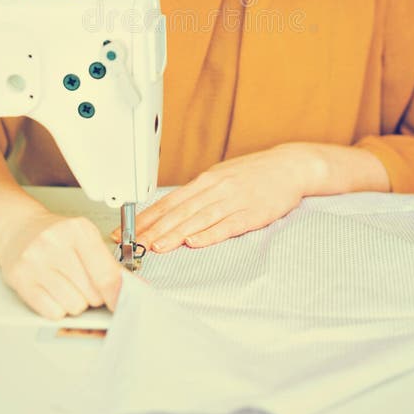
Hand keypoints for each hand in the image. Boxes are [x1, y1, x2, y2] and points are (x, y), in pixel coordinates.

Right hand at [0, 208, 121, 319]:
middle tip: (84, 281)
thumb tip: (127, 288)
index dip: (117, 294)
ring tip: (66, 284)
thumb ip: (106, 262)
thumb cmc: (54, 235)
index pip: (106, 273)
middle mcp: (55, 243)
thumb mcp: (84, 237)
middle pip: (92, 294)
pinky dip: (57, 308)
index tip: (122, 303)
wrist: (17, 228)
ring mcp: (36, 262)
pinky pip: (52, 312)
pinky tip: (52, 291)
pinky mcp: (20, 280)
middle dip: (94, 294)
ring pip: (74, 306)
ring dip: (75, 302)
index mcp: (78, 230)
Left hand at [110, 143, 324, 252]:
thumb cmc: (253, 175)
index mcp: (205, 181)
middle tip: (131, 244)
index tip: (124, 231)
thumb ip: (198, 195)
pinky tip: (195, 242)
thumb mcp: (221, 177)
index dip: (145, 217)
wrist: (289, 167)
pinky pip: (227, 225)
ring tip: (156, 246)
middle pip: (178, 211)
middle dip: (153, 229)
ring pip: (198, 219)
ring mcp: (233, 200)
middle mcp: (215, 188)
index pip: (168, 201)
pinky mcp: (252, 213)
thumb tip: (170, 211)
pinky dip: (210, 234)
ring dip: (175, 234)